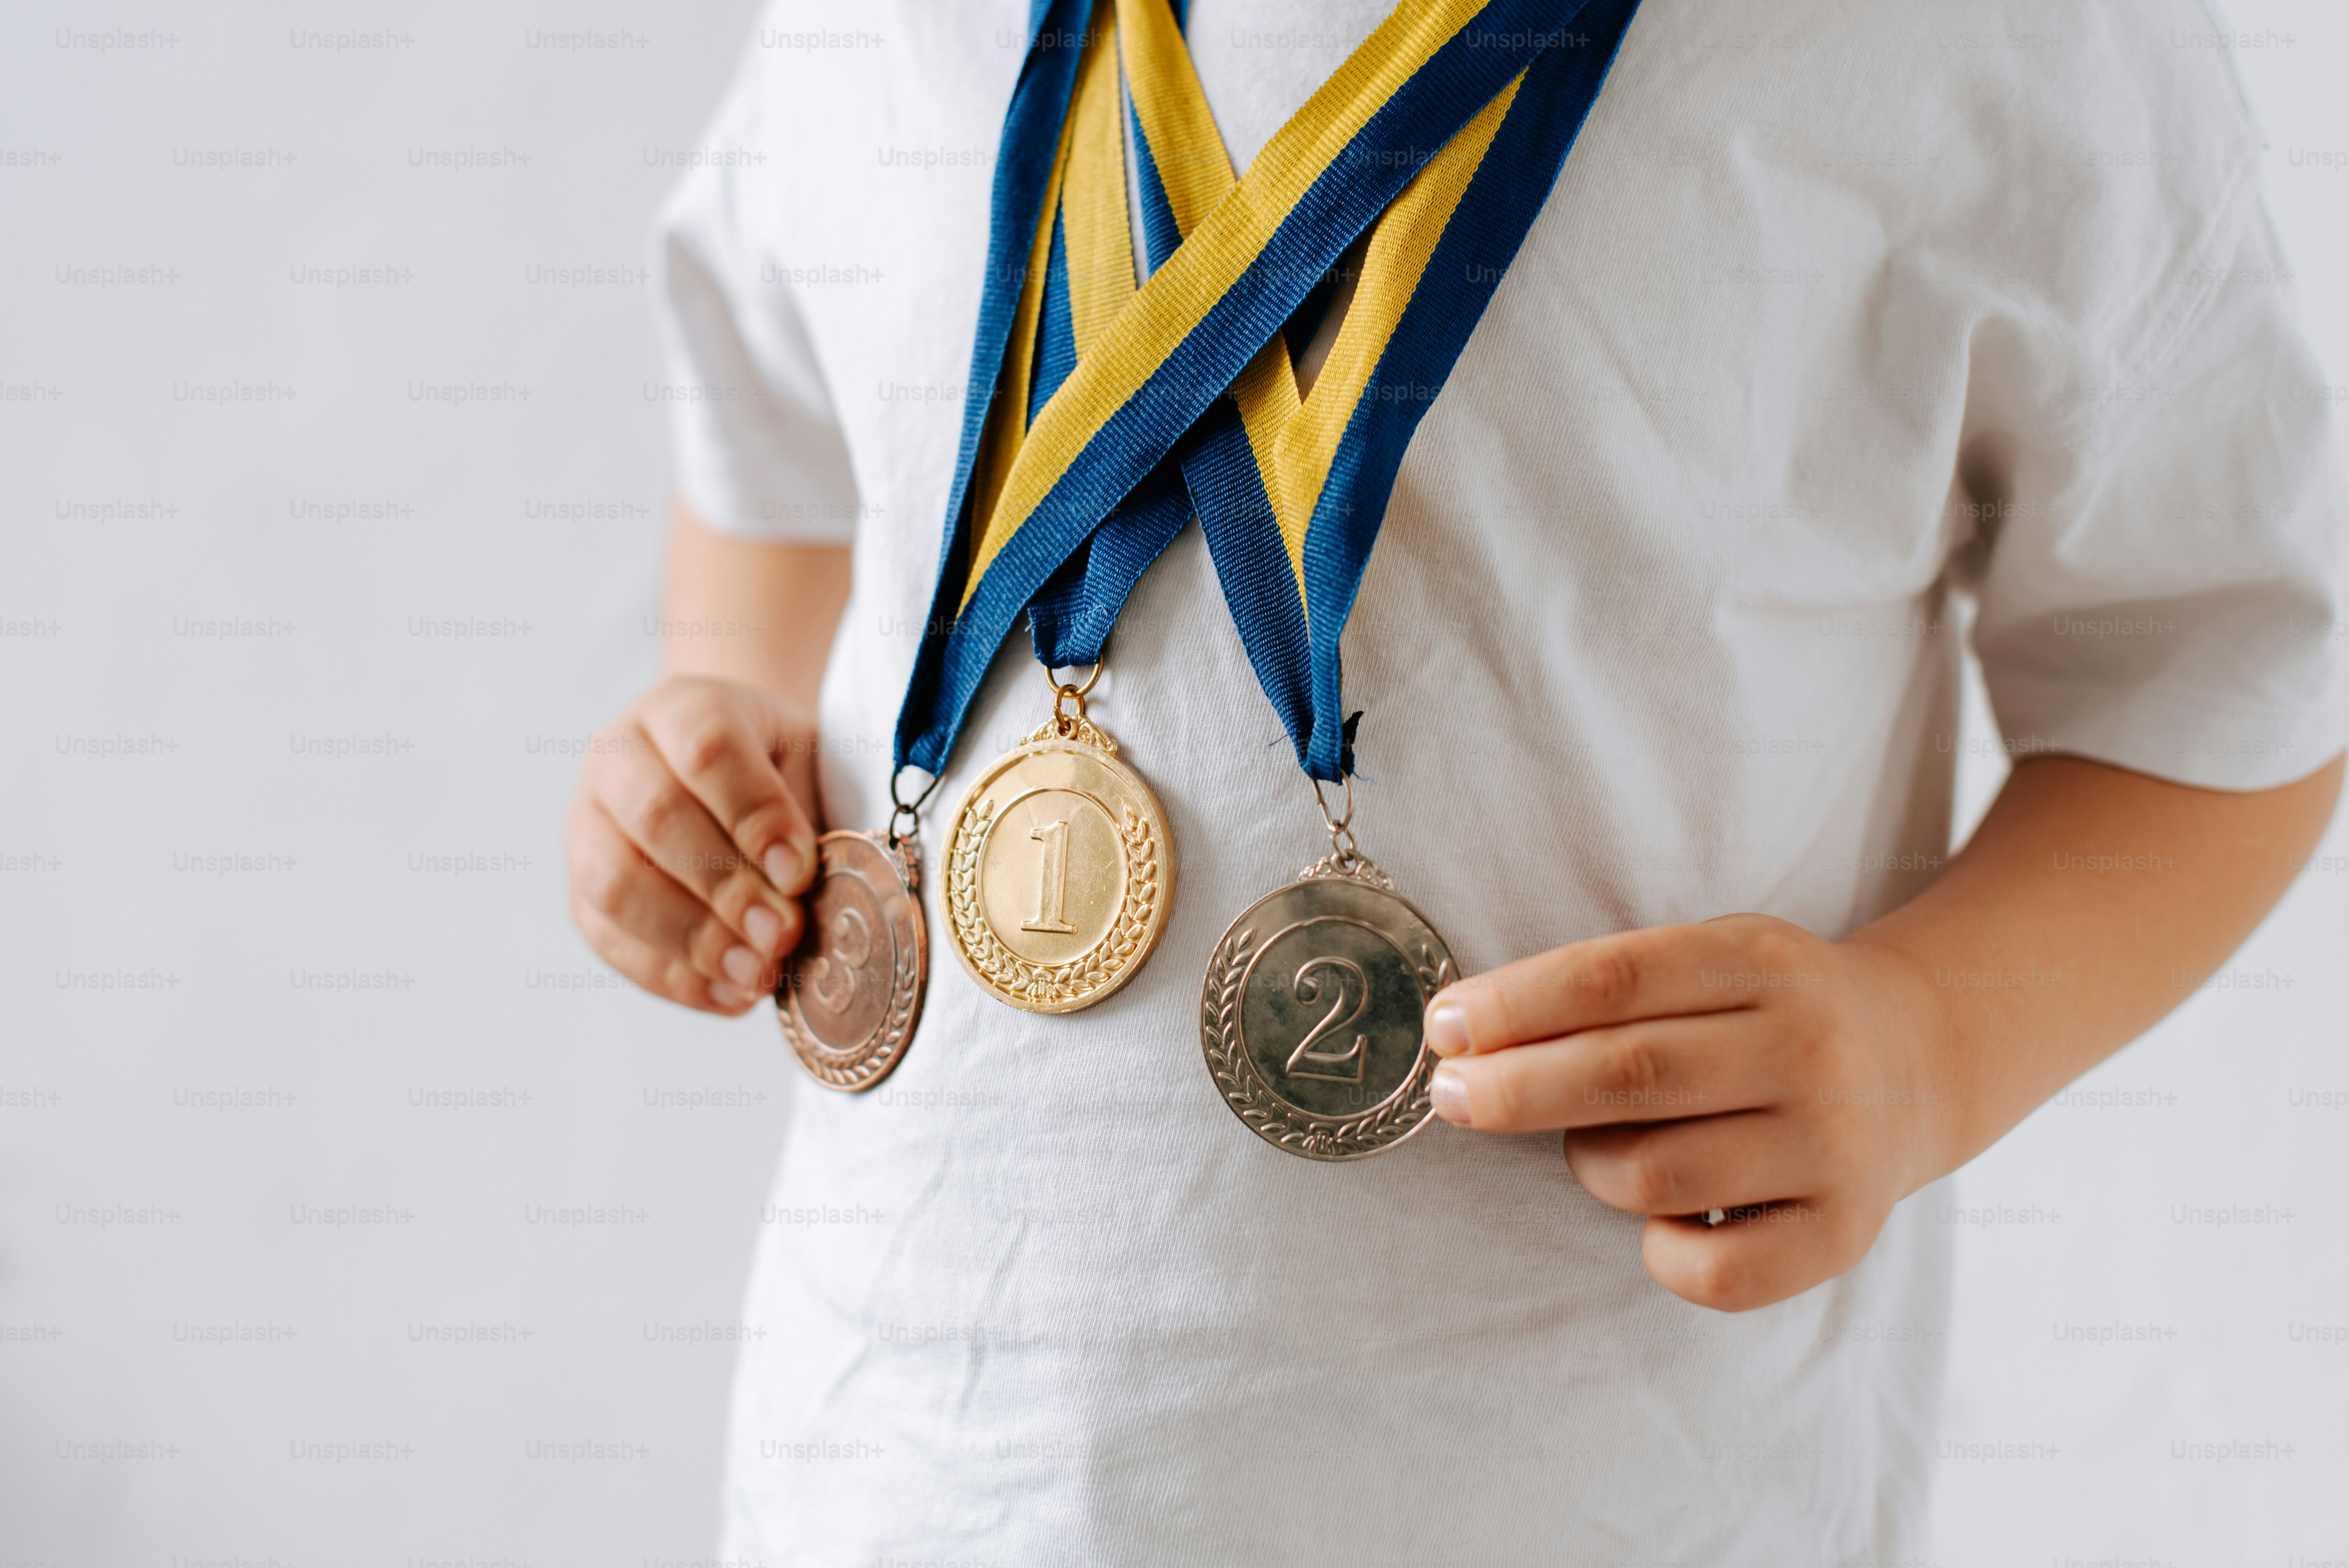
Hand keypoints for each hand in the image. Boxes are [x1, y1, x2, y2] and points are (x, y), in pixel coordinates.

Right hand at [563, 675, 821, 1014]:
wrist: (721, 770)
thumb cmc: (772, 767)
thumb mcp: (802, 762)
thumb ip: (803, 814)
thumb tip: (800, 890)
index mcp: (680, 707)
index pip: (707, 750)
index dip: (754, 816)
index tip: (800, 871)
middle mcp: (617, 757)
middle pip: (655, 819)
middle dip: (724, 887)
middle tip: (781, 934)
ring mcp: (585, 823)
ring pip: (615, 885)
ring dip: (693, 941)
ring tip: (758, 975)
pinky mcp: (578, 889)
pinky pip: (610, 940)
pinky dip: (672, 977)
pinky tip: (729, 996)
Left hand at [1423, 914, 1949, 1311]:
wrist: (1919, 1059)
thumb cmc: (1769, 1012)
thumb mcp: (1711, 960)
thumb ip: (1608, 989)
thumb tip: (1468, 1037)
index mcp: (1764, 962)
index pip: (1616, 978)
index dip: (1516, 1004)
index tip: (1445, 1026)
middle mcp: (1809, 1051)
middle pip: (1629, 1072)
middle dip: (1515, 1088)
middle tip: (1451, 1095)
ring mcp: (1834, 1148)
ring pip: (1653, 1175)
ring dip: (1588, 1163)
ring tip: (1587, 1144)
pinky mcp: (1844, 1234)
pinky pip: (1715, 1272)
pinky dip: (1659, 1250)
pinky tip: (1659, 1218)